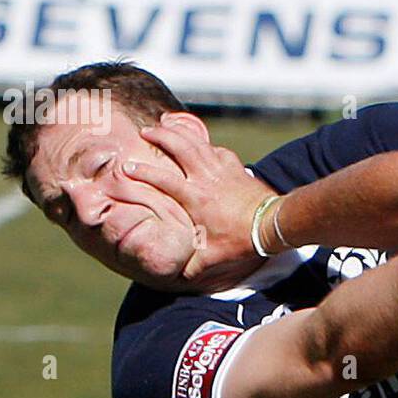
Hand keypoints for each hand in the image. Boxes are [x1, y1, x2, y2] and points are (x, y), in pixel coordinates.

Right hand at [122, 114, 273, 285]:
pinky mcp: (236, 167)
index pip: (163, 180)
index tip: (126, 168)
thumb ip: (191, 265)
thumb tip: (175, 274)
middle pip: (179, 147)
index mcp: (195, 198)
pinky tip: (198, 142)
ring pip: (196, 142)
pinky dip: (204, 142)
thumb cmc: (241, 240)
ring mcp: (222, 169)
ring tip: (163, 124)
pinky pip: (216, 149)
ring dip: (179, 131)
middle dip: (160, 136)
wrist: (272, 224)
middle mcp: (206, 178)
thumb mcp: (212, 256)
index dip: (142, 173)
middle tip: (144, 132)